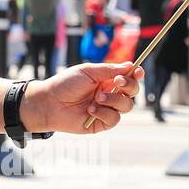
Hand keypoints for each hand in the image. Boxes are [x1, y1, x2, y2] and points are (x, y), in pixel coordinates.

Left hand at [24, 62, 142, 133]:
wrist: (50, 102)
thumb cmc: (66, 84)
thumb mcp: (88, 72)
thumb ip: (109, 70)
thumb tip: (130, 65)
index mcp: (106, 80)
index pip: (128, 78)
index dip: (136, 75)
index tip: (138, 71)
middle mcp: (109, 94)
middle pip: (132, 92)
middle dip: (129, 86)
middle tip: (117, 82)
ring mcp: (107, 109)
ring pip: (126, 106)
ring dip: (114, 100)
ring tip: (97, 98)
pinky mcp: (102, 123)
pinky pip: (114, 119)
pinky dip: (104, 113)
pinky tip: (90, 110)